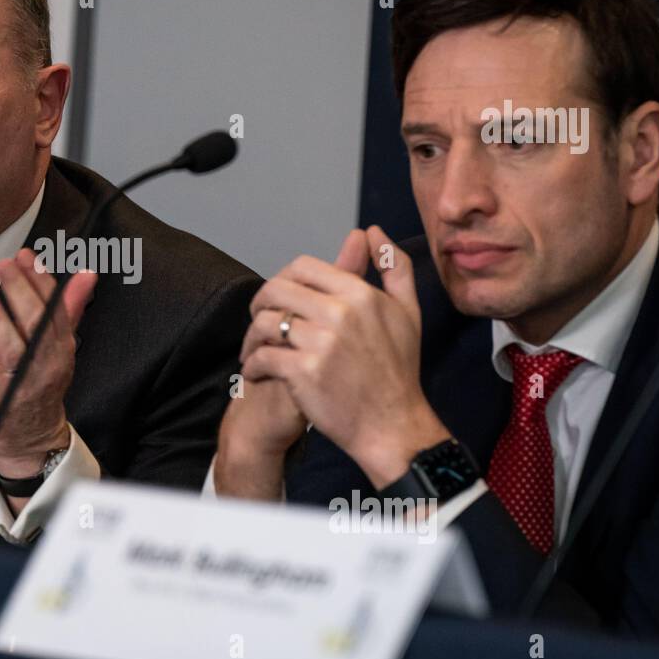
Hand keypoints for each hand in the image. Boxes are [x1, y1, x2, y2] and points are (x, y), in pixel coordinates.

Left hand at [0, 248, 96, 481]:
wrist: (32, 442)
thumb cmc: (40, 387)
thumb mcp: (59, 349)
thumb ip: (69, 310)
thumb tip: (87, 274)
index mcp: (61, 350)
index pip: (56, 311)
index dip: (42, 283)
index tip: (28, 257)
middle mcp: (45, 365)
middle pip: (36, 325)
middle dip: (21, 292)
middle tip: (4, 264)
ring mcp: (20, 383)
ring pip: (13, 348)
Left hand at [240, 225, 447, 487]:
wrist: (393, 426)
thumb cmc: (398, 370)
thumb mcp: (407, 312)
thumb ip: (393, 268)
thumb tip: (372, 232)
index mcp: (360, 293)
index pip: (302, 267)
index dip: (283, 279)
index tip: (280, 299)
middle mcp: (340, 312)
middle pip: (275, 289)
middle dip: (260, 305)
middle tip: (259, 323)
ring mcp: (320, 342)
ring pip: (264, 323)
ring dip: (251, 338)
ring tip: (254, 351)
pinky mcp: (303, 372)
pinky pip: (262, 357)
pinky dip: (252, 366)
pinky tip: (256, 374)